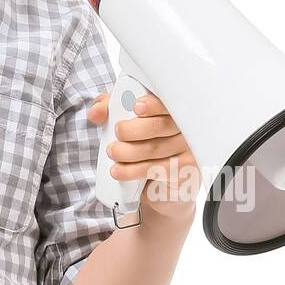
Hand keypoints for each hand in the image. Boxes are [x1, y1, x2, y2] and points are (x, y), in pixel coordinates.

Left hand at [87, 90, 197, 220]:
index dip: (152, 105)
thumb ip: (109, 109)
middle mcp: (185, 127)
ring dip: (128, 152)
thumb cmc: (144, 142)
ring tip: (113, 152)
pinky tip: (118, 171)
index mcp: (172, 109)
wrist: (161, 181)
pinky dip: (133, 171)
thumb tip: (96, 112)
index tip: (136, 107)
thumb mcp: (125, 120)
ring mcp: (188, 150)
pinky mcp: (184, 171)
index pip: (167, 103)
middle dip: (131, 130)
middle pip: (159, 126)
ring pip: (155, 149)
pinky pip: (157, 169)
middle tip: (117, 133)